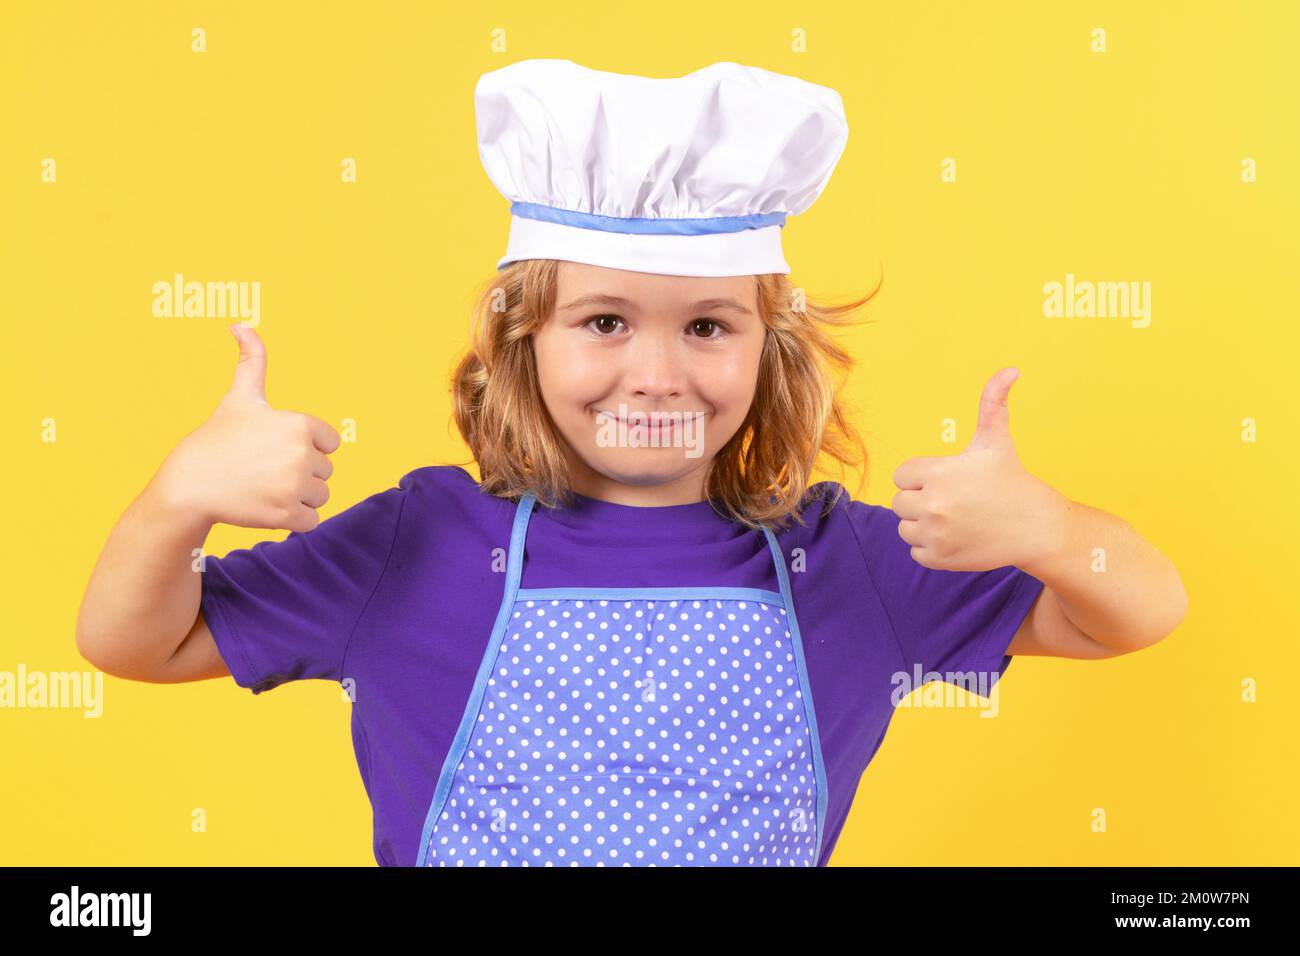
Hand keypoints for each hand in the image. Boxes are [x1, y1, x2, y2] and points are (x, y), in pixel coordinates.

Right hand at [156, 324, 341, 531]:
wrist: (188, 486)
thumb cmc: (217, 440)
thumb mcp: (239, 397)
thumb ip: (252, 361)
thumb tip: (241, 323)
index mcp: (301, 423)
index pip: (330, 443)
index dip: (306, 447)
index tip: (274, 448)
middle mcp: (302, 453)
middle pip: (325, 470)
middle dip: (299, 473)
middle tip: (263, 470)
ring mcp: (295, 485)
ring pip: (320, 496)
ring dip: (297, 497)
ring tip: (264, 488)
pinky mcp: (287, 515)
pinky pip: (312, 521)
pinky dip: (293, 520)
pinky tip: (266, 507)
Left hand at [890, 367, 1066, 571]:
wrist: (1037, 529)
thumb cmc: (1011, 481)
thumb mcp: (997, 440)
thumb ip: (993, 402)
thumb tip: (1010, 370)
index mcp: (939, 473)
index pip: (902, 475)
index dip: (923, 477)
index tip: (949, 480)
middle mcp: (934, 505)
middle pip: (900, 502)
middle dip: (922, 500)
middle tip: (954, 501)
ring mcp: (935, 534)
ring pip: (905, 527)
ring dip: (923, 525)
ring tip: (956, 519)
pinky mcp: (939, 558)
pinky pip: (915, 551)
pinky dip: (931, 547)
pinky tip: (957, 537)